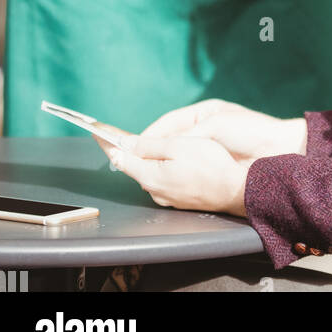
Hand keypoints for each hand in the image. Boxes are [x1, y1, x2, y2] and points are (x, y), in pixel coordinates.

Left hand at [94, 131, 248, 216]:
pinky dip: (158, 166)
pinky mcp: (179, 198)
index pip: (121, 158)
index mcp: (151, 176)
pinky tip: (165, 158)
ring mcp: (167, 197)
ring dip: (144, 158)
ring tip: (142, 143)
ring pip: (149, 173)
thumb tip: (126, 143)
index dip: (108, 144)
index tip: (96, 134)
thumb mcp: (178, 146)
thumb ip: (150, 145)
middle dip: (126, 150)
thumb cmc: (210, 165)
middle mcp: (155, 190)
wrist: (235, 190)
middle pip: (134, 166)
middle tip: (117, 134)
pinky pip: (162, 179)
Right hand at [141, 98, 307, 161]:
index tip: (131, 145)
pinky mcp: (213, 165)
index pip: (168, 123)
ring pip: (176, 156)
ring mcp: (208, 148)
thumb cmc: (251, 131)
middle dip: (152, 151)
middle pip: (169, 140)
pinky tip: (168, 181)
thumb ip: (190, 133)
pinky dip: (176, 173)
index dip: (149, 135)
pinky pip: (188, 168)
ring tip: (146, 174)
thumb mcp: (217, 126)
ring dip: (162, 164)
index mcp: (204, 114)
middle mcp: (203, 130)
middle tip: (133, 163)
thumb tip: (162, 143)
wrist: (280, 150)